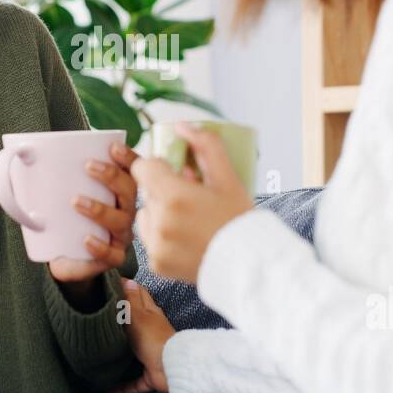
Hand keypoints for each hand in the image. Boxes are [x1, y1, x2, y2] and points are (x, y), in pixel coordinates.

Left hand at [48, 140, 140, 285]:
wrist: (63, 256)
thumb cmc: (65, 219)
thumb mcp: (60, 195)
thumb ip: (50, 174)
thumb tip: (23, 151)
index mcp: (118, 193)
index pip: (131, 171)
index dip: (127, 157)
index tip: (112, 146)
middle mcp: (125, 212)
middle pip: (129, 192)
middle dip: (112, 176)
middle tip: (88, 166)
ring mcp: (121, 236)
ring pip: (121, 221)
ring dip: (100, 209)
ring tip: (76, 201)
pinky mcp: (112, 258)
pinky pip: (111, 254)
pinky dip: (99, 246)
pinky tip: (85, 239)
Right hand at [107, 278, 174, 392]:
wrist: (171, 368)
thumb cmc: (153, 338)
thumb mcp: (139, 316)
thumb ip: (131, 300)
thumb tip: (127, 279)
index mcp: (150, 314)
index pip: (139, 295)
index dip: (125, 288)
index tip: (105, 286)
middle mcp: (150, 333)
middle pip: (132, 324)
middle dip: (117, 323)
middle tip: (94, 320)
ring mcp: (150, 354)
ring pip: (132, 353)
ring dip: (118, 356)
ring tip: (97, 355)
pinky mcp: (150, 375)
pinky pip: (134, 382)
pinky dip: (122, 386)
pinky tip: (106, 390)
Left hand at [129, 122, 254, 282]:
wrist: (249, 265)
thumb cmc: (239, 219)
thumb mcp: (228, 178)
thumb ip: (206, 146)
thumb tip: (183, 126)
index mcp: (174, 196)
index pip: (143, 168)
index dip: (159, 167)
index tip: (178, 174)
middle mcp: (159, 222)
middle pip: (146, 193)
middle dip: (164, 191)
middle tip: (191, 198)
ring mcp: (155, 246)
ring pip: (146, 216)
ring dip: (160, 213)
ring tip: (189, 220)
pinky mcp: (156, 264)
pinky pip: (150, 240)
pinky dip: (162, 236)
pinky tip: (186, 238)